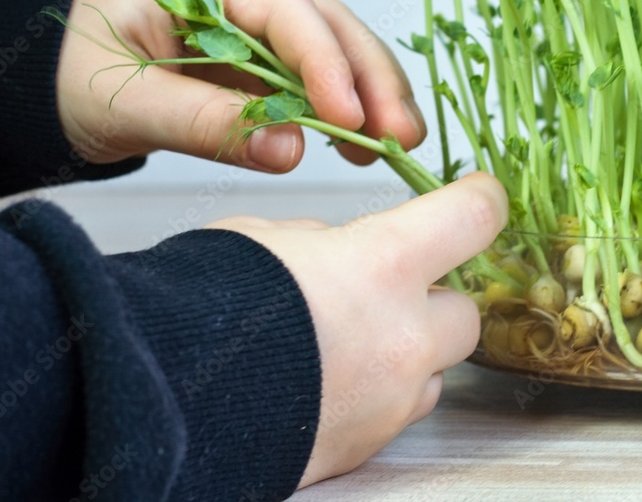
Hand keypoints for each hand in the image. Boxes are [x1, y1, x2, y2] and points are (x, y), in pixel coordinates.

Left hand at [56, 0, 425, 170]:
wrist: (39, 86)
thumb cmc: (63, 78)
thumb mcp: (121, 102)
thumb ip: (203, 123)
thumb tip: (290, 151)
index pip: (282, 8)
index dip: (323, 61)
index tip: (351, 117)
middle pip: (324, 22)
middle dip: (368, 76)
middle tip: (398, 134)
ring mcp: (249, 26)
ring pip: (330, 49)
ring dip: (369, 93)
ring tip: (394, 143)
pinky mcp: (255, 62)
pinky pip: (310, 80)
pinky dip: (343, 110)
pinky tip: (362, 142)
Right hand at [206, 172, 508, 487]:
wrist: (160, 401)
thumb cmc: (200, 307)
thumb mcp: (266, 240)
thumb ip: (324, 243)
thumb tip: (341, 254)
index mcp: (383, 266)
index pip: (472, 218)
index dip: (480, 200)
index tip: (479, 195)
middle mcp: (403, 338)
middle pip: (466, 311)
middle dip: (436, 296)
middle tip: (391, 288)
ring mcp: (389, 401)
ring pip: (436, 370)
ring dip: (410, 350)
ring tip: (351, 340)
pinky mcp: (365, 447)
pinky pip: (396, 413)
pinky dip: (380, 393)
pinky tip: (331, 381)